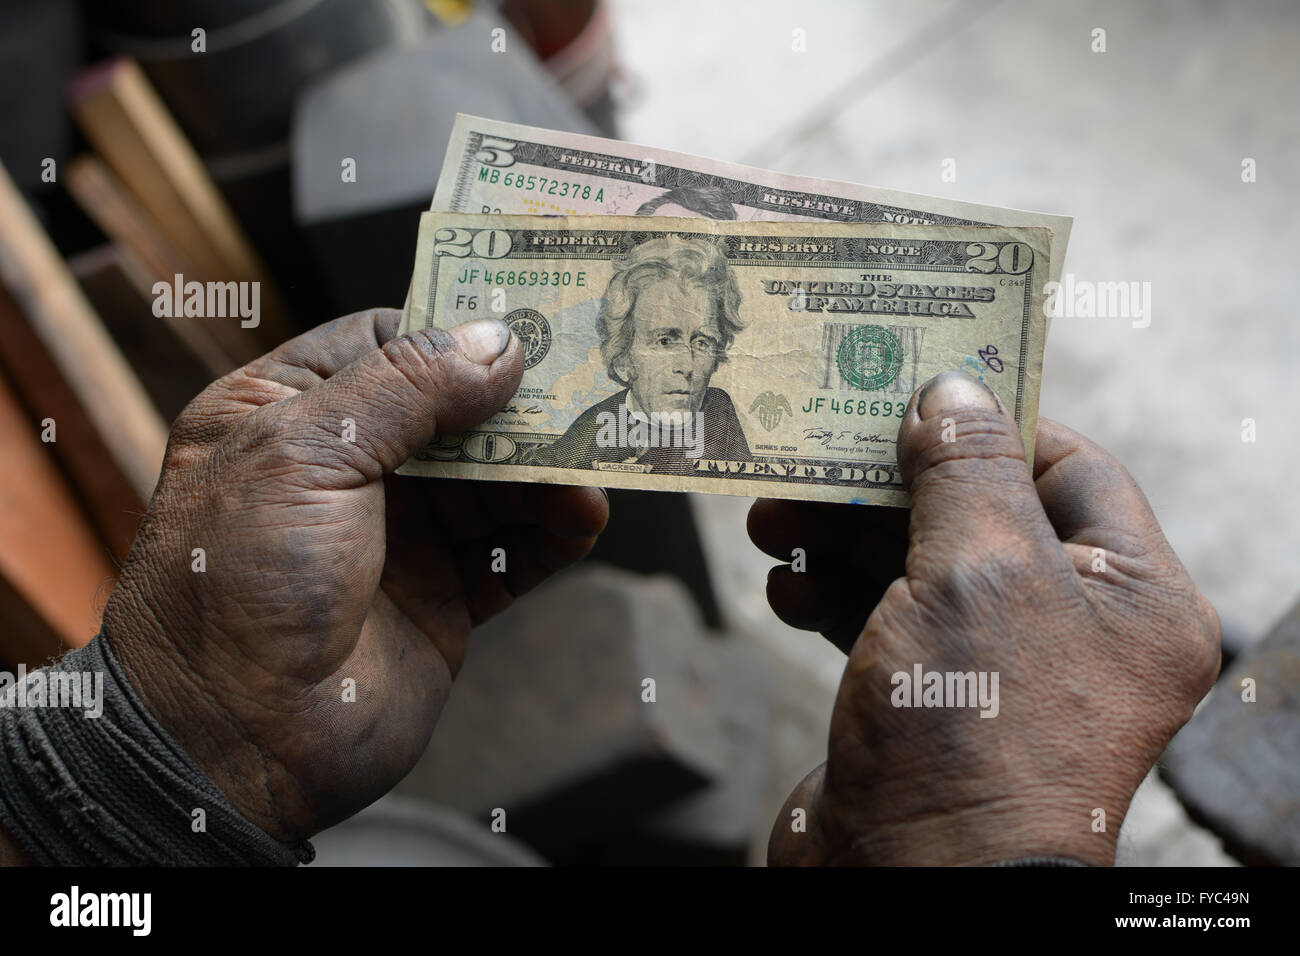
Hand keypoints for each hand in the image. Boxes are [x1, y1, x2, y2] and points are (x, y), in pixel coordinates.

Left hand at [100, 309, 607, 843]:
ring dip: (544, 471)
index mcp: (286, 414)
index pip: (384, 343)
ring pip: (492, 482)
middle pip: (454, 413)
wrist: (236, 742)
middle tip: (586, 385)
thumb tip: (498, 344)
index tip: (526, 320)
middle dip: (517, 403)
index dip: (452, 331)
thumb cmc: (238, 580)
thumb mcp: (305, 452)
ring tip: (590, 465)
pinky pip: (511, 552)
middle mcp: (345, 470)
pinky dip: (552, 532)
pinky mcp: (440, 598)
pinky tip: (583, 518)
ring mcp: (396, 537)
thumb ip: (405, 388)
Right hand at [749, 371, 1219, 865]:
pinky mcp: (927, 697)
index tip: (909, 385)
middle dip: (885, 483)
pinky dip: (829, 596)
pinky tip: (784, 590)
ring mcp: (996, 667)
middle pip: (975, 512)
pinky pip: (881, 619)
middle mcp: (1074, 629)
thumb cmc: (972, 730)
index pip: (1069, 467)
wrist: (909, 885)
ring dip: (839, 535)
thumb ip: (967, 468)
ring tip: (773, 518)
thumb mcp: (977, 572)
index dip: (989, 420)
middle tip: (814, 451)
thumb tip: (954, 387)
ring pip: (916, 564)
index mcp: (1132, 598)